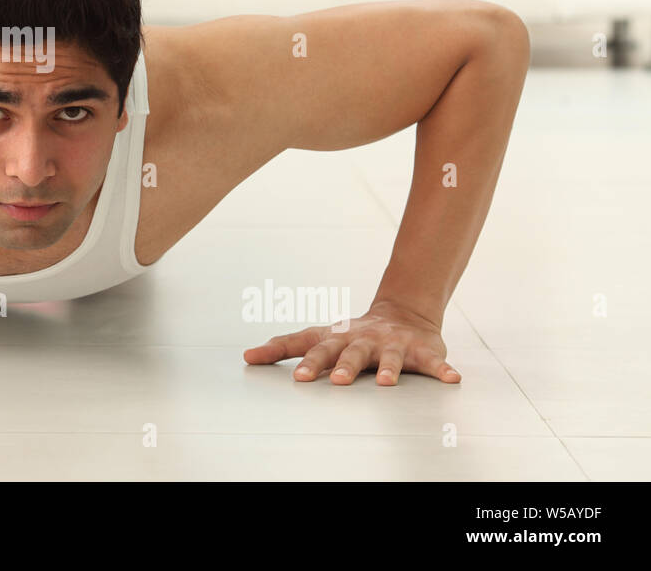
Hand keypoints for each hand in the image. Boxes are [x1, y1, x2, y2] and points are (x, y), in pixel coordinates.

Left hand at [242, 300, 460, 385]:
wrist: (402, 314)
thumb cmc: (350, 335)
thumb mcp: (317, 337)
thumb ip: (283, 347)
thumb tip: (246, 356)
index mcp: (335, 338)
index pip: (309, 345)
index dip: (293, 356)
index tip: (279, 369)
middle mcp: (361, 340)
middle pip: (348, 352)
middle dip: (340, 365)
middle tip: (334, 381)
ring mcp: (391, 345)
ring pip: (389, 358)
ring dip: (388, 370)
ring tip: (386, 384)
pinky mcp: (420, 351)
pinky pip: (433, 363)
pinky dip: (443, 370)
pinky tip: (452, 379)